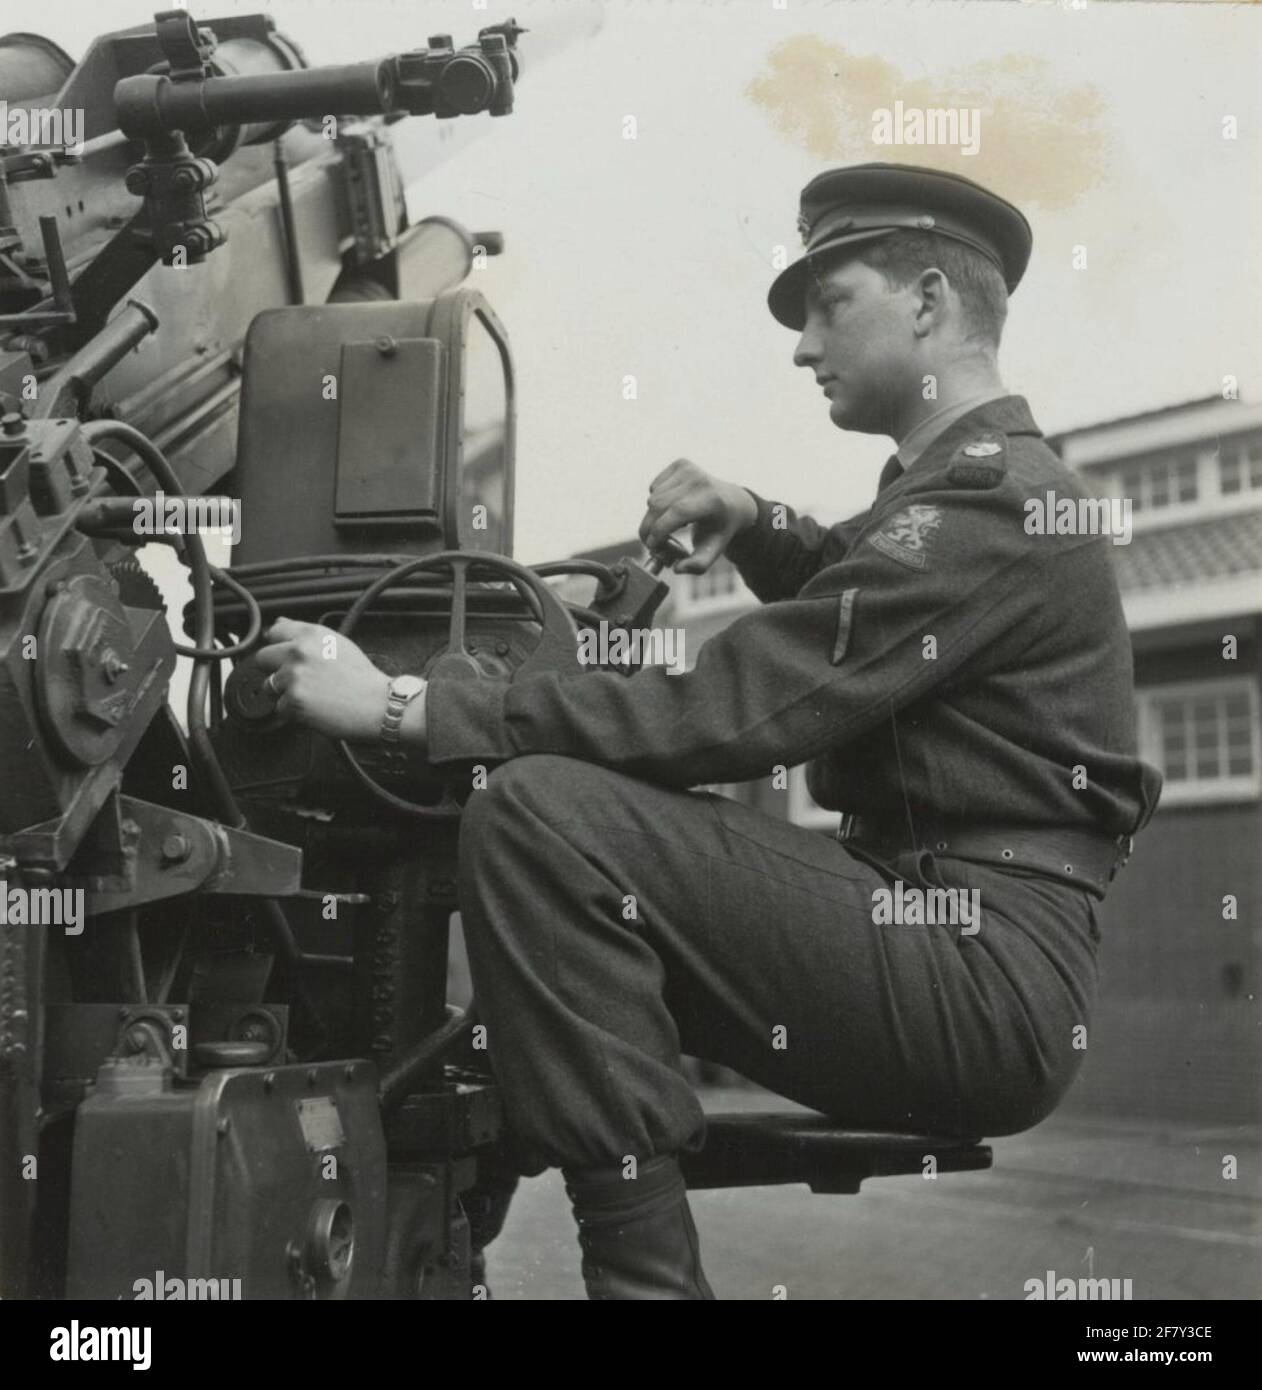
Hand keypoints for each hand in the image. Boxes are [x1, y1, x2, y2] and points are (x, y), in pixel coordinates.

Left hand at [254, 618, 390, 742]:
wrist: (378, 705)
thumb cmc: (363, 678)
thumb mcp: (338, 643)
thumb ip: (306, 635)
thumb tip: (279, 624)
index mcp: (311, 634)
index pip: (274, 632)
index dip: (278, 646)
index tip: (283, 656)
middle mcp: (299, 651)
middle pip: (262, 659)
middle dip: (274, 670)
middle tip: (297, 681)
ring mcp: (294, 676)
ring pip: (268, 686)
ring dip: (283, 694)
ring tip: (310, 696)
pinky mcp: (293, 701)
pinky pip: (280, 708)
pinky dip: (294, 712)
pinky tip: (315, 708)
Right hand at [638, 458, 757, 573]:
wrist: (734, 503)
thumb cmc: (720, 529)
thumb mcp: (713, 550)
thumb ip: (697, 565)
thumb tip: (677, 568)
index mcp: (712, 500)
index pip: (677, 513)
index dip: (659, 531)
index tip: (653, 547)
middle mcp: (700, 480)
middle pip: (658, 506)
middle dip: (650, 529)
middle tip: (656, 544)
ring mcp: (689, 469)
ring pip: (652, 498)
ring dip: (653, 518)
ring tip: (670, 527)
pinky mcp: (680, 464)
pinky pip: (653, 487)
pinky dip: (656, 502)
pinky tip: (672, 508)